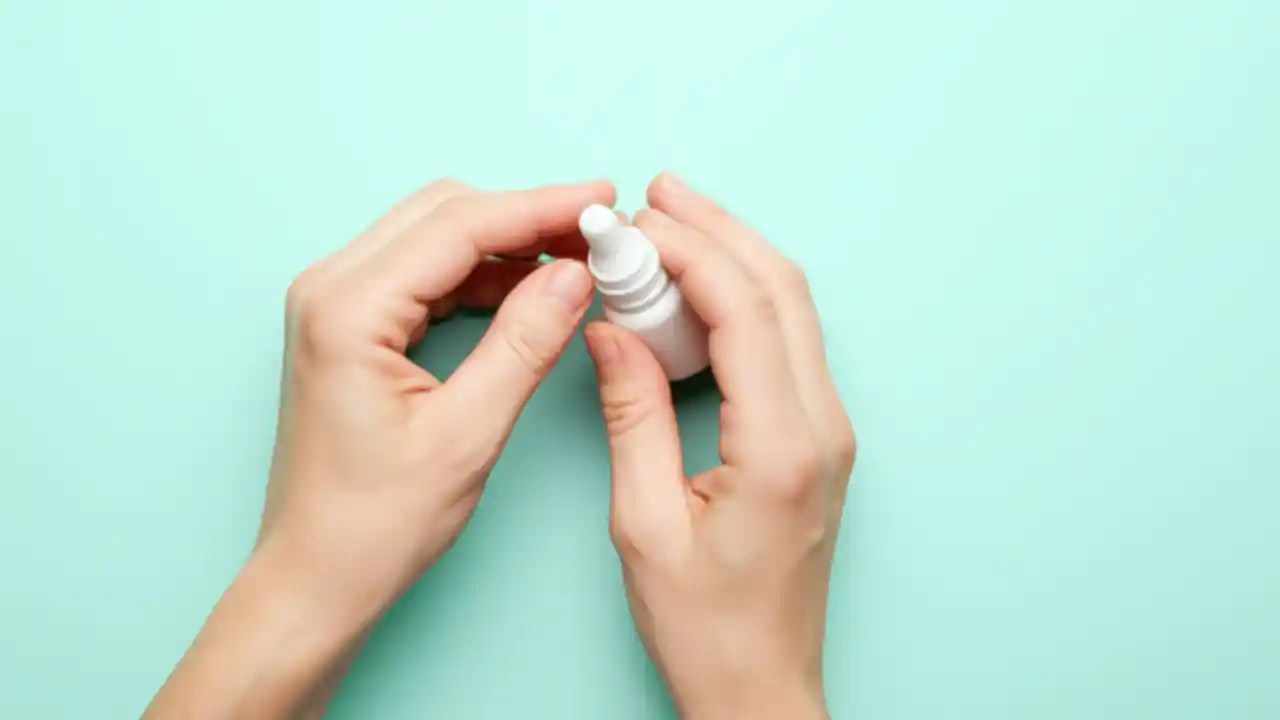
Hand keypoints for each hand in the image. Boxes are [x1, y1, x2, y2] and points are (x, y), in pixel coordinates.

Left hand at [149, 179, 613, 718]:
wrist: (316, 578)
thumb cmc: (376, 524)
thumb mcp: (467, 434)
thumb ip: (524, 344)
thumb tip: (575, 274)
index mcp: (348, 310)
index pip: (460, 226)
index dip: (541, 207)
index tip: (603, 200)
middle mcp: (330, 290)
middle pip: (443, 214)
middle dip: (525, 217)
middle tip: (597, 234)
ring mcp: (334, 306)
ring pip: (435, 240)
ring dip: (505, 245)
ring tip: (575, 263)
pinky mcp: (349, 328)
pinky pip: (423, 276)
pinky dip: (480, 277)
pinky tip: (529, 293)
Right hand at [584, 173, 854, 719]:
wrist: (761, 688)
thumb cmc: (704, 626)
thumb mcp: (643, 523)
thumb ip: (630, 414)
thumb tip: (609, 329)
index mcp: (781, 445)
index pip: (744, 308)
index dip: (687, 251)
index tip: (631, 223)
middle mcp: (822, 428)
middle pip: (782, 290)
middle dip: (719, 229)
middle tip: (658, 193)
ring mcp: (830, 432)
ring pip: (794, 310)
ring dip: (737, 256)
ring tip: (675, 220)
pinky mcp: (818, 441)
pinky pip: (789, 344)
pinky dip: (746, 300)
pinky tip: (701, 289)